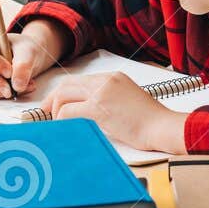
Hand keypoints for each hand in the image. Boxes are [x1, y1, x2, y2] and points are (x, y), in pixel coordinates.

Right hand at [0, 19, 65, 98]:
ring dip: (2, 90)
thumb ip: (24, 65)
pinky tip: (14, 88)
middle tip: (12, 84)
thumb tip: (17, 86)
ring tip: (20, 85)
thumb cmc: (22, 48)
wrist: (25, 56)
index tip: (9, 71)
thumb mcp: (28, 51)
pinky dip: (2, 93)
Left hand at [46, 72, 187, 154]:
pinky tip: (67, 130)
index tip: (55, 105)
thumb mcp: (127, 101)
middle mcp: (105, 80)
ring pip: (63, 97)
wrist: (163, 127)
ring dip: (56, 113)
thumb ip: (107, 100)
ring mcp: (102, 92)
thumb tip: (86, 111)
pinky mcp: (99, 107)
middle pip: (66, 85)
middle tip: (45, 114)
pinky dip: (62, 121)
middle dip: (51, 100)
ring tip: (60, 126)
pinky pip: (68, 112)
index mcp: (113, 78)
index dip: (62, 94)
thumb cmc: (150, 121)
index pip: (78, 81)